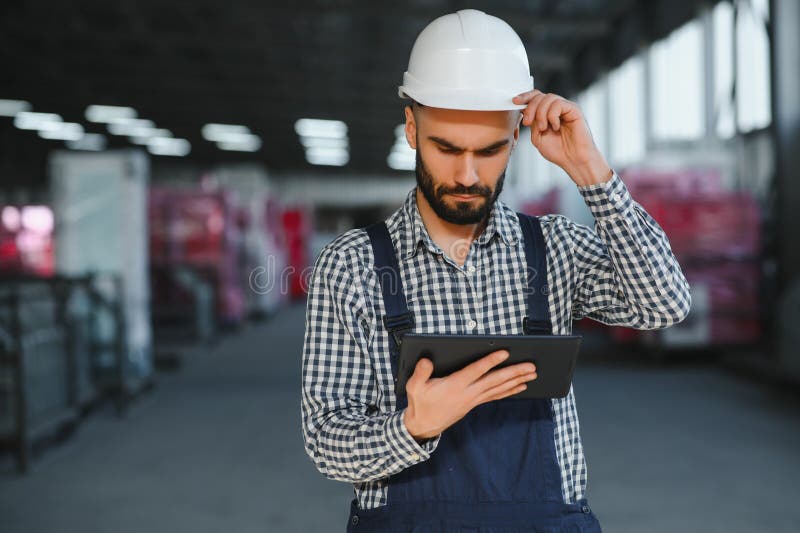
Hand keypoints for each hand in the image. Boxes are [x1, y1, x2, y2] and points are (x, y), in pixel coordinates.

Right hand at [403, 350, 536, 440]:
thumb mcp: (414, 387)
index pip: (476, 371)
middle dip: (514, 372)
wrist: (423, 425)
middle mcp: (468, 393)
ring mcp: (473, 399)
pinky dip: (510, 390)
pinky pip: (496, 396)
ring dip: (517, 380)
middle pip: (495, 380)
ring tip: (532, 373)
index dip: (490, 361)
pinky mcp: (475, 403)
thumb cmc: (420, 403)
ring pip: (499, 388)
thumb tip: (426, 360)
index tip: (504, 352)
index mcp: (455, 385)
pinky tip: (521, 386)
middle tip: (531, 366)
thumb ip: (420, 372)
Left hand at [512, 89, 611, 186]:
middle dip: (530, 108)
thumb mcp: (537, 137)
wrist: (574, 160)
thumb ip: (532, 122)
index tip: (515, 102)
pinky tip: (555, 126)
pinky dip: (552, 116)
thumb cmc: (558, 151)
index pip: (535, 97)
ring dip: (540, 114)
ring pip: (548, 98)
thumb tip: (524, 109)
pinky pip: (558, 104)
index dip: (524, 97)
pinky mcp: (574, 110)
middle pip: (539, 95)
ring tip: (543, 128)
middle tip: (528, 123)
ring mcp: (566, 108)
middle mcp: (556, 108)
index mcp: (547, 113)